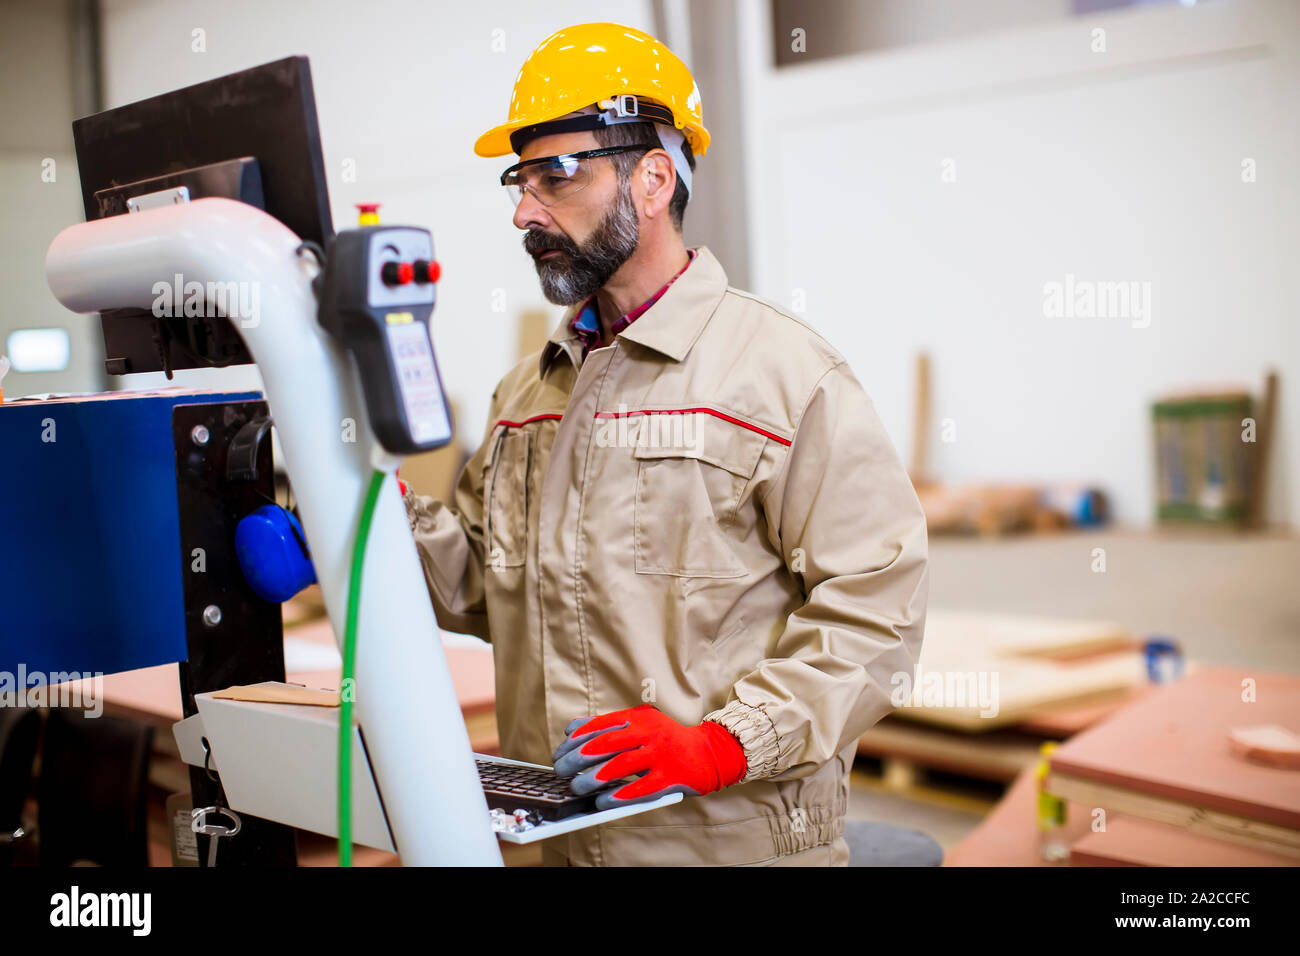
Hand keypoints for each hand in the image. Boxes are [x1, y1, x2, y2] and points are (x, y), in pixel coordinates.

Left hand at [552, 705, 746, 808]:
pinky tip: (602, 801)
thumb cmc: (667, 741)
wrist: (708, 753)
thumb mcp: (640, 725)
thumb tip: (571, 729)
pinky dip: (619, 795)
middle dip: (579, 757)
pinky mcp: (672, 776)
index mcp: (640, 717)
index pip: (602, 724)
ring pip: (621, 765)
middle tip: (561, 769)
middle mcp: (651, 732)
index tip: (560, 750)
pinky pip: (641, 788)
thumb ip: (608, 726)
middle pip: (607, 743)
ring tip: (577, 787)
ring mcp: (663, 754)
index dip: (577, 738)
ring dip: (594, 777)